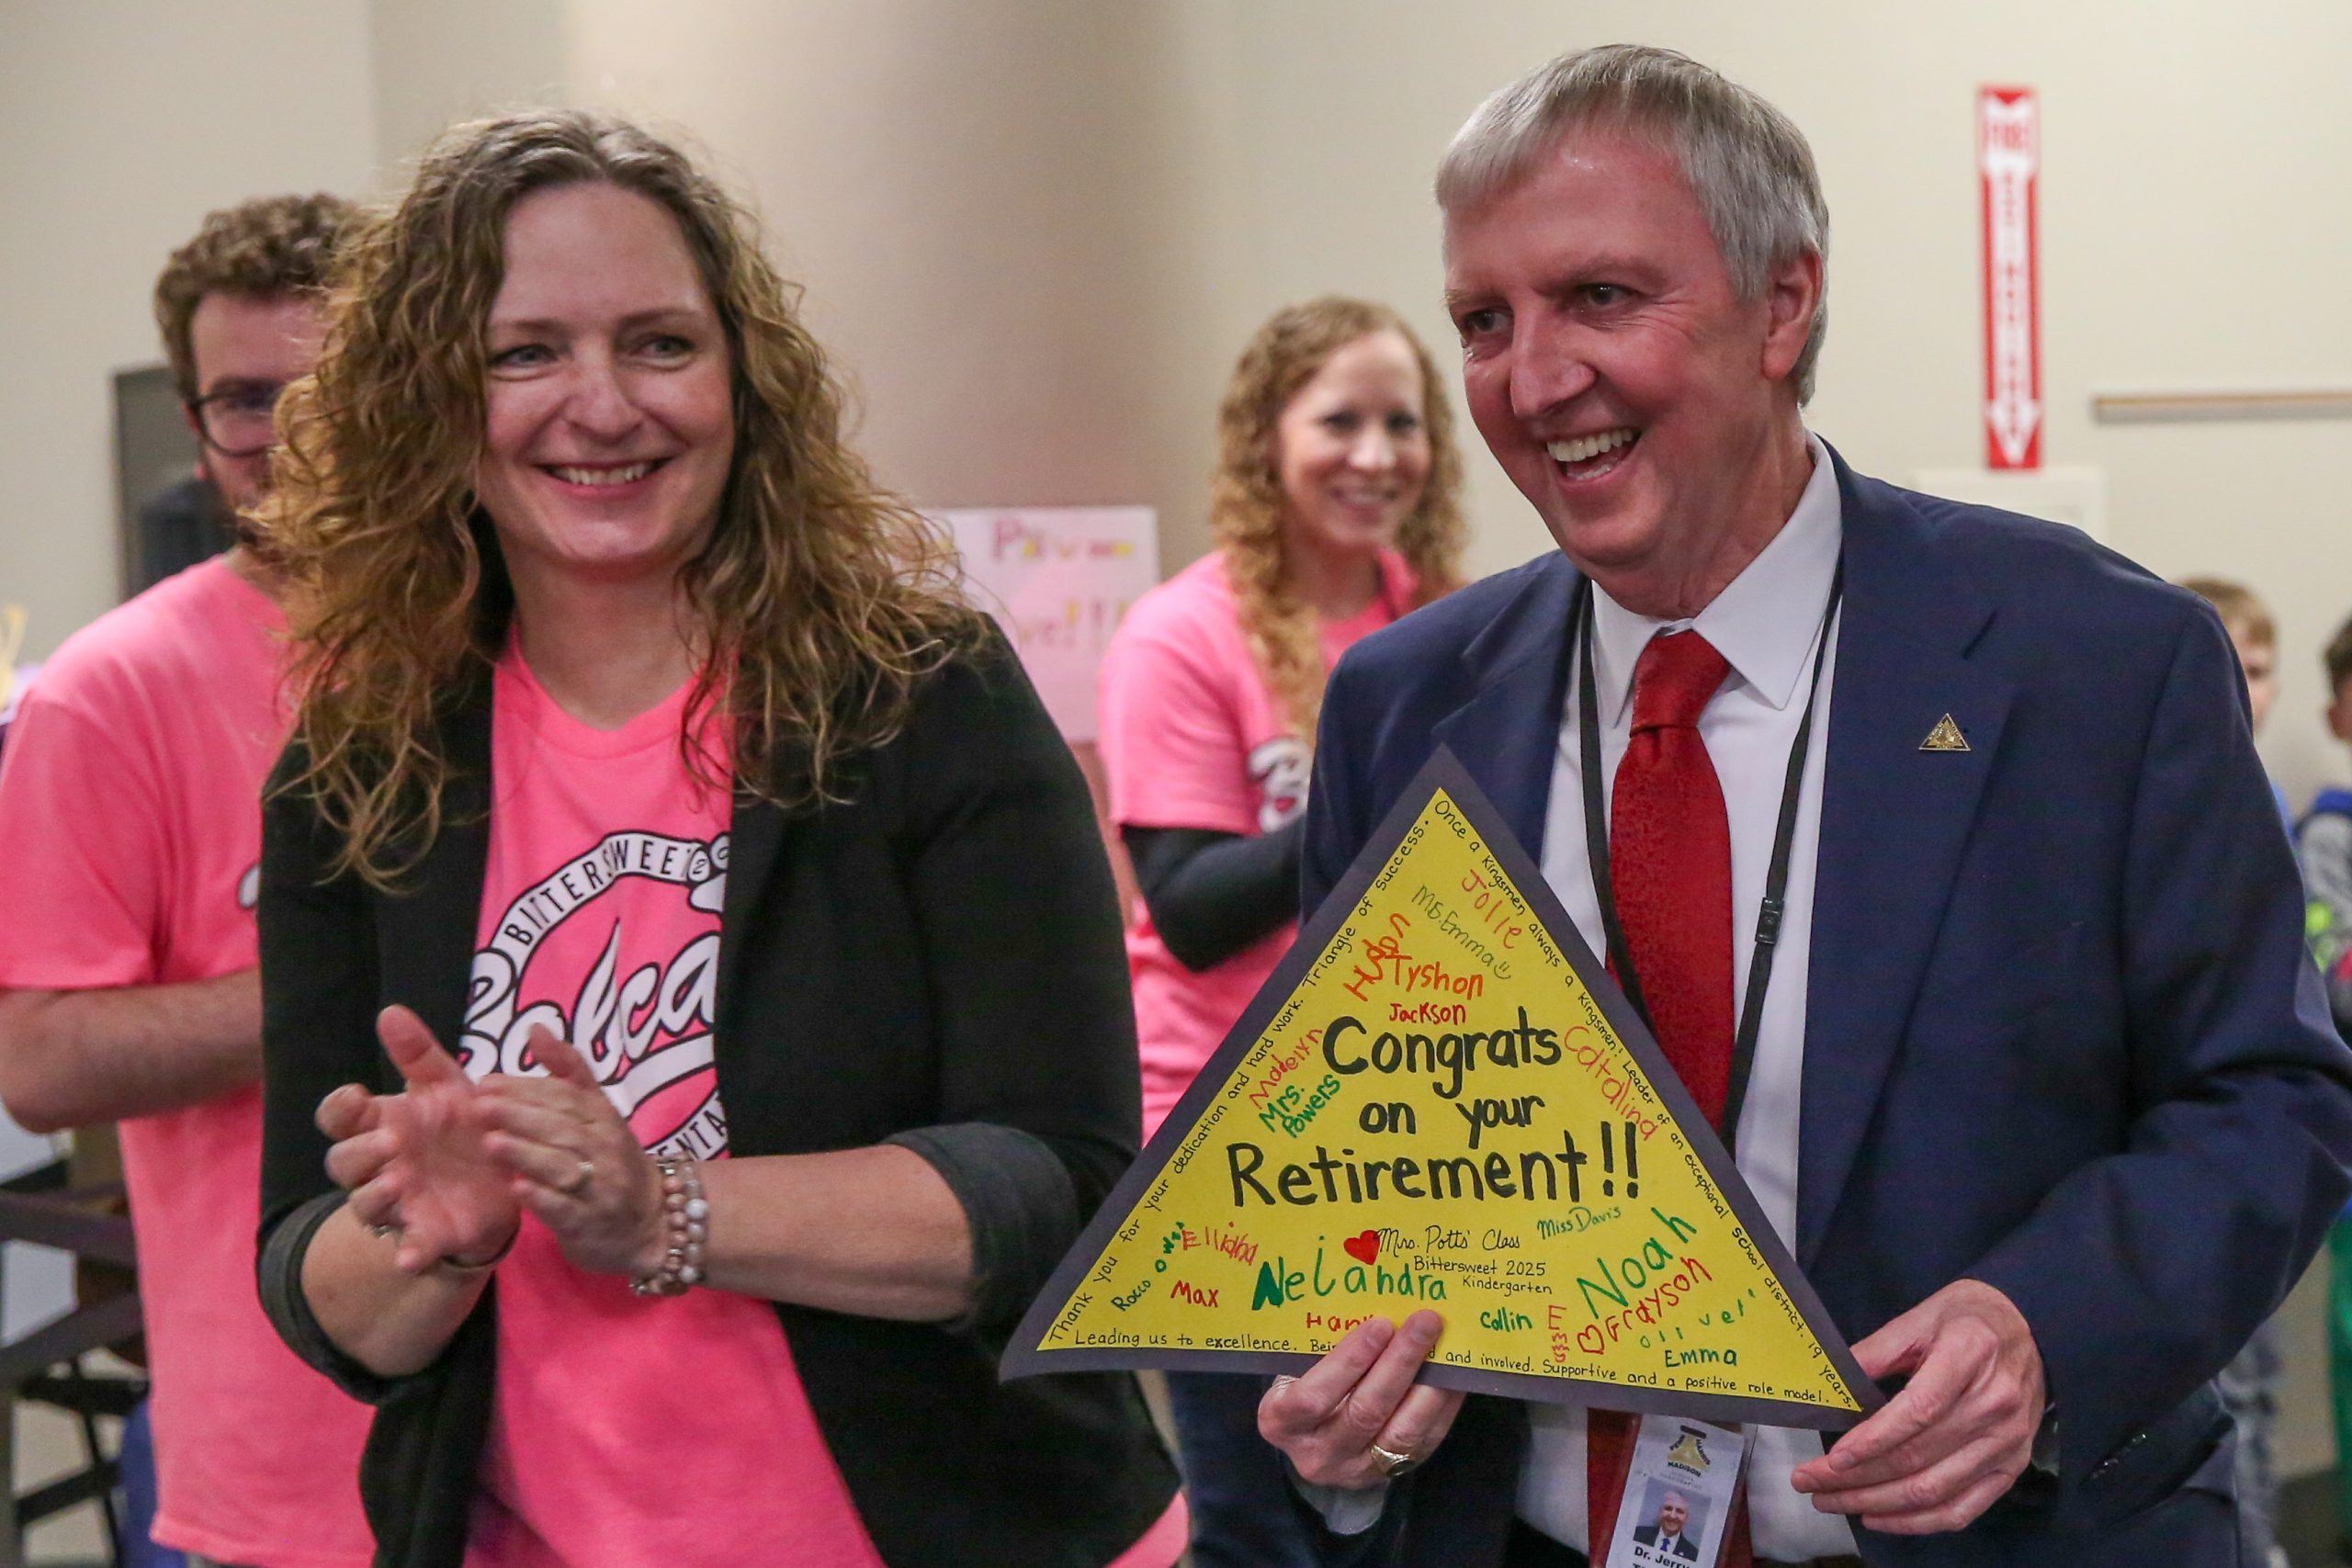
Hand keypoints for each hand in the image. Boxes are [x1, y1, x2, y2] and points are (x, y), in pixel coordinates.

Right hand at [319, 1006, 519, 1274]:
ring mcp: (400, 1204)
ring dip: (375, 1196)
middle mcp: (381, 1167)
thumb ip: (419, 1053)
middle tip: (392, 1140)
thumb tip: (390, 1010)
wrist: (506, 1178)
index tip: (358, 1096)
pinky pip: (408, 1249)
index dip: (340, 1108)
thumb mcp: (448, 1086)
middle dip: (359, 1153)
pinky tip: (411, 1258)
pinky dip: (407, 1253)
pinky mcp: (427, 1235)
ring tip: (399, 1182)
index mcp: (381, 1125)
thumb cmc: (464, 1127)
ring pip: (365, 1206)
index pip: (339, 1117)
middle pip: (342, 1163)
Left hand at [474, 1026, 661, 1277]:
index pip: (565, 1097)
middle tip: (478, 1107)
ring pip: (563, 1166)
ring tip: (491, 1143)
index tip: (485, 1083)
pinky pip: (566, 1208)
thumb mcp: (596, 1111)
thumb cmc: (610, 1160)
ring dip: (527, 1154)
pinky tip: (517, 1188)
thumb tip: (535, 1028)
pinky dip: (543, 1198)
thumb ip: (567, 1071)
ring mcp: (600, 1187)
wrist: (648, 1221)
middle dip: (520, 1116)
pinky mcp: (589, 1223)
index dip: (526, 1089)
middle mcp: (605, 1148)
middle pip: (562, 1128)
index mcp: (603, 1117)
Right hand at [1258, 1311, 1464, 1489]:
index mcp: (1281, 1421)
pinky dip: (1442, 1404)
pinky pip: (1424, 1440)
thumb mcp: (1298, 1370)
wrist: (1315, 1441)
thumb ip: (1325, 1349)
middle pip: (1364, 1412)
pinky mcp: (1391, 1474)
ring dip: (1428, 1385)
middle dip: (1399, 1363)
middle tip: (1424, 1322)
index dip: (1350, 1361)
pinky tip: (1454, 1374)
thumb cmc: (1304, 1386)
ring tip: (1444, 1345)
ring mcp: (1356, 1470)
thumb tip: (1379, 1306)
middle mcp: (1317, 1454)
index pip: (1313, 1396)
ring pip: (1400, 1431)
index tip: (1380, 1324)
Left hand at [1791, 1278, 2044, 1533]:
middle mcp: (1994, 1406)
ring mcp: (2007, 1443)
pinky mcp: (2012, 1467)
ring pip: (1933, 1491)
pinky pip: (1962, 1509)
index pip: (1916, 1412)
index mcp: (1968, 1357)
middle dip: (1856, 1478)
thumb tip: (1829, 1383)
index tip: (1831, 1458)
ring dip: (1876, 1503)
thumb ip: (1875, 1352)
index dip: (1871, 1441)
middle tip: (1809, 1482)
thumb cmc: (1967, 1319)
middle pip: (1917, 1458)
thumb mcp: (1918, 1317)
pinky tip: (1878, 1517)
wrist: (2030, 1328)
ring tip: (1831, 1500)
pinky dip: (1917, 1522)